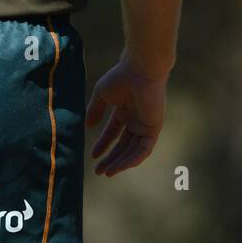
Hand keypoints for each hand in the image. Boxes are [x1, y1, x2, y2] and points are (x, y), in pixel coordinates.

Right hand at [85, 58, 166, 175]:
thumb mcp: (102, 95)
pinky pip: (144, 148)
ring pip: (133, 149)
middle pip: (123, 144)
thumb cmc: (121, 77)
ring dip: (121, 162)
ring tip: (107, 172)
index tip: (93, 156)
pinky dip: (133, 159)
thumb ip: (95, 110)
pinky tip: (121, 166)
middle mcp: (136, 119)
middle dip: (111, 158)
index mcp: (126, 110)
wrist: (140, 70)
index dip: (103, 144)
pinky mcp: (154, 127)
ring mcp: (146, 124)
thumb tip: (87, 127)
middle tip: (99, 171)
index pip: (114, 132)